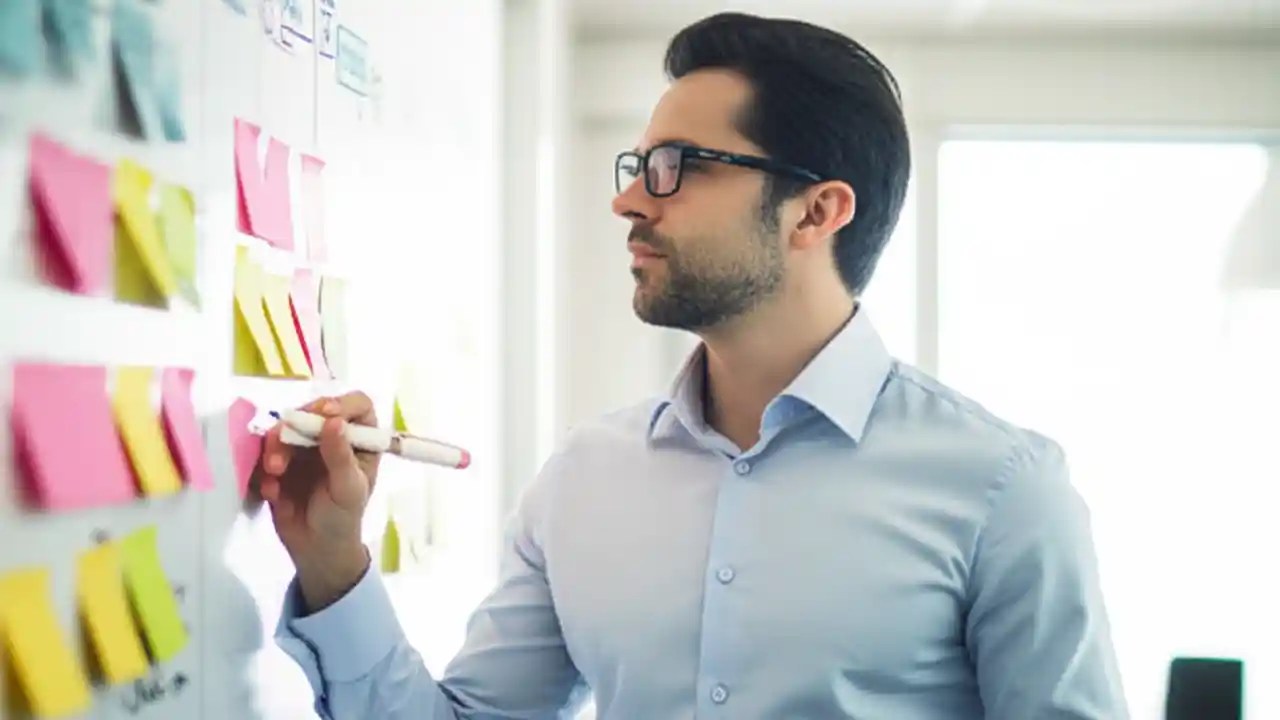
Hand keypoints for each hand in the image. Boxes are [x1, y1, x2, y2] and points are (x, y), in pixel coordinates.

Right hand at [257, 392, 380, 611]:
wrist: (315, 549)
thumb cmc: (343, 517)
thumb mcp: (347, 489)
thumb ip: (339, 456)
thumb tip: (332, 421)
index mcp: (360, 440)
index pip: (357, 406)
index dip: (341, 403)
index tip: (325, 412)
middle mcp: (332, 437)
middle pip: (313, 411)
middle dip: (296, 425)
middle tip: (283, 440)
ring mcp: (305, 448)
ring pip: (285, 430)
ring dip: (276, 447)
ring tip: (275, 472)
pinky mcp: (281, 462)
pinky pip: (266, 453)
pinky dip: (265, 469)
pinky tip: (271, 492)